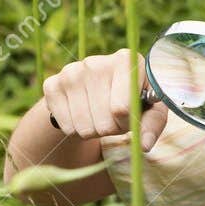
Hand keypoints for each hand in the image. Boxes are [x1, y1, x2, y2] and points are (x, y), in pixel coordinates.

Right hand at [43, 50, 167, 150]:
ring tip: (99, 117)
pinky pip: (67, 127)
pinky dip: (76, 130)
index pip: (122, 109)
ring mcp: (71, 72)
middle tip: (113, 119)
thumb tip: (144, 145)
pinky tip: (82, 114)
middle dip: (111, 129)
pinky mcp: (52, 85)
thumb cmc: (130, 98)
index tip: (129, 117)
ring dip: (94, 132)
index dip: (127, 123)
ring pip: (84, 128)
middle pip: (103, 122)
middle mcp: (96, 62)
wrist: (95, 88)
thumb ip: (152, 124)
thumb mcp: (149, 108)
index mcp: (125, 60)